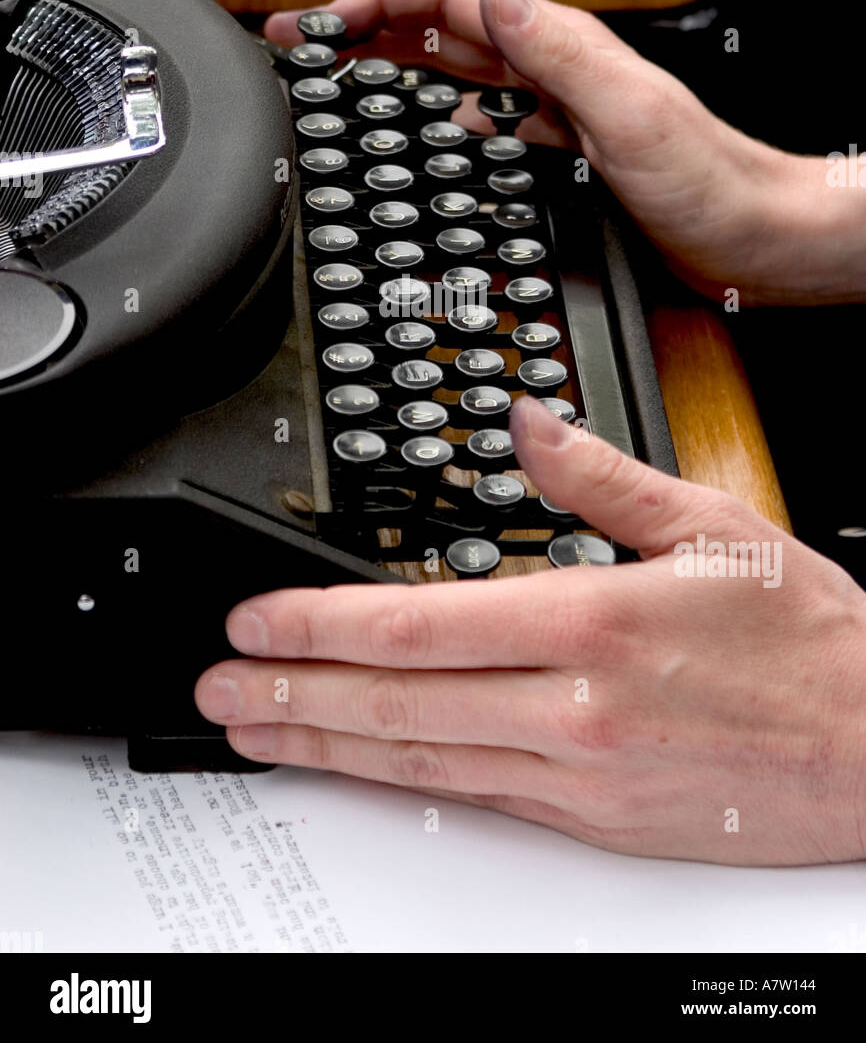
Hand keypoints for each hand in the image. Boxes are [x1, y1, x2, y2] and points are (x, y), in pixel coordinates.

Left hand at [195, 395, 865, 864]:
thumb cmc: (806, 642)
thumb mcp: (713, 527)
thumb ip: (601, 476)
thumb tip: (524, 422)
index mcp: (593, 624)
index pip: (418, 628)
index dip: (319, 626)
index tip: (257, 621)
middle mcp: (574, 710)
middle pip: (397, 704)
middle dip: (291, 695)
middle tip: (219, 689)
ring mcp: (579, 774)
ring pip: (422, 762)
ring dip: (326, 748)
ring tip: (256, 733)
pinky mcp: (593, 818)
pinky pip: (477, 796)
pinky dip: (404, 781)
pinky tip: (366, 770)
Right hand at [268, 0, 865, 305]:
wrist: (751, 234)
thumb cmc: (707, 177)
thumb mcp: (627, 109)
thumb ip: (558, 52)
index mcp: (556, 44)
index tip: (324, 25)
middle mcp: (549, 67)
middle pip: (439, 28)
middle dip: (367, 27)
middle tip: (307, 46)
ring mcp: (552, 109)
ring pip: (456, 72)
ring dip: (395, 69)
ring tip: (344, 81)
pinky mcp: (560, 149)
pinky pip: (486, 122)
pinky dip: (442, 121)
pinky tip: (428, 137)